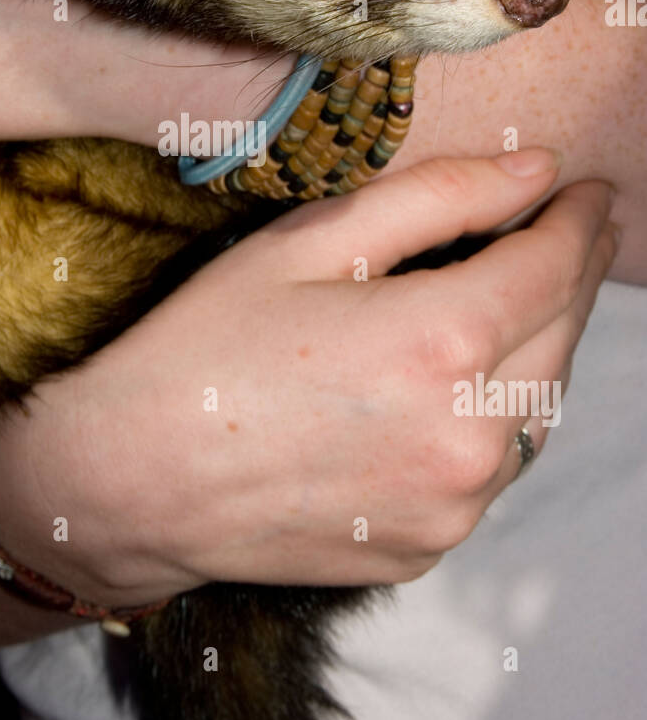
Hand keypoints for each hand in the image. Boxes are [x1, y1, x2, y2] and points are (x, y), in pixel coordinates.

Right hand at [0, 150, 617, 607]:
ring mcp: (454, 506)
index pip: (555, 266)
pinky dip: (491, 418)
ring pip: (536, 409)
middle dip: (571, 275)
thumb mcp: (309, 243)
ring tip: (510, 302)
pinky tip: (452, 387)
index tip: (588, 191)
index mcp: (443, 342)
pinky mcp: (429, 548)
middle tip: (568, 231)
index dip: (580, 222)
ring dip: (536, 348)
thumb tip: (534, 171)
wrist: (130, 482)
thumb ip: (437, 198)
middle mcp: (469, 434)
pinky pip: (490, 470)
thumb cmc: (205, 347)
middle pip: (561, 336)